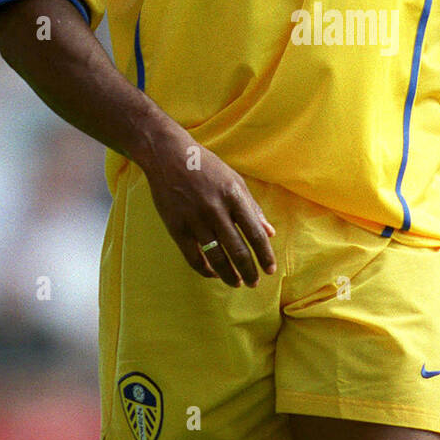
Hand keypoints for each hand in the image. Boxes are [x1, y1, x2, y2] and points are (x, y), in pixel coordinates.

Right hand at [142, 127, 275, 287]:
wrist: (169, 156)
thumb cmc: (207, 167)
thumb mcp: (235, 180)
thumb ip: (253, 207)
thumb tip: (270, 233)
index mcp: (234, 196)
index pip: (255, 233)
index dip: (264, 255)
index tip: (270, 270)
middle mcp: (216, 209)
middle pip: (237, 250)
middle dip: (249, 271)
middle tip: (254, 283)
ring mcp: (195, 219)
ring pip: (216, 257)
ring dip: (228, 275)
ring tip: (237, 283)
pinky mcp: (176, 227)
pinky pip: (193, 256)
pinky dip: (205, 269)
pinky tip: (213, 273)